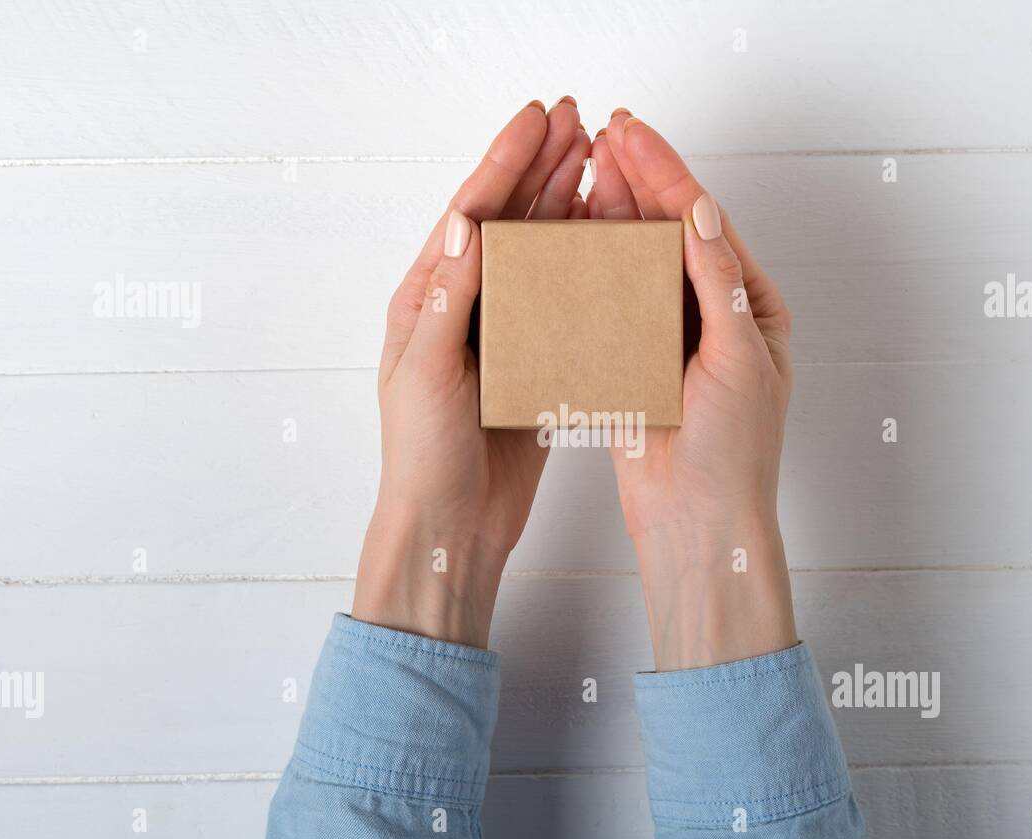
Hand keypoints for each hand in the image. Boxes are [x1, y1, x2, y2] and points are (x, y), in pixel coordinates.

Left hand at [353, 98, 590, 647]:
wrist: (449, 526)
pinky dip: (586, 265)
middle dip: (541, 166)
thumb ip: (447, 301)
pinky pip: (563, 301)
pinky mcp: (532, 361)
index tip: (538, 119)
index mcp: (426, 301)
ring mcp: (500, 332)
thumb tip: (466, 224)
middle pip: (507, 220)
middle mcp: (462, 307)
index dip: (504, 162)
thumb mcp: (423, 375)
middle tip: (579, 121)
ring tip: (599, 162)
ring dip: (567, 205)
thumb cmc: (421, 459)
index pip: (470, 214)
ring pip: (539, 253)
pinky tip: (610, 239)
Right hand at [590, 111, 796, 670]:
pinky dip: (591, 270)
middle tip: (600, 135)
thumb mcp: (740, 358)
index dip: (667, 173)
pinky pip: (611, 305)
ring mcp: (669, 337)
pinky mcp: (634, 363)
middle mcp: (711, 314)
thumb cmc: (735, 453)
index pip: (704, 224)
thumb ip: (717, 283)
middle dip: (636, 181)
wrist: (699, 523)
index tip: (631, 134)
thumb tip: (700, 212)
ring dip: (610, 216)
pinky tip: (570, 238)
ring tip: (582, 170)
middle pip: (667, 231)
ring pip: (636, 261)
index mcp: (749, 306)